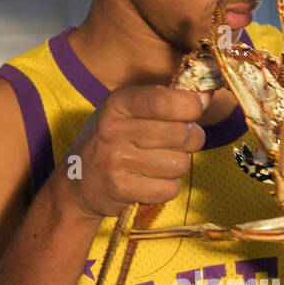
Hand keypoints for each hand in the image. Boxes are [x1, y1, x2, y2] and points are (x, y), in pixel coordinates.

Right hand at [59, 86, 208, 220]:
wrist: (75, 182)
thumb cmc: (111, 142)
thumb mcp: (127, 112)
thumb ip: (166, 102)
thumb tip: (207, 95)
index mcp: (118, 103)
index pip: (166, 100)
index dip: (192, 105)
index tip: (197, 108)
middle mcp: (114, 129)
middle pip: (182, 134)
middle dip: (191, 139)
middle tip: (177, 143)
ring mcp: (116, 160)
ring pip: (179, 164)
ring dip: (176, 167)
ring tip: (157, 164)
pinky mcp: (121, 189)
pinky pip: (169, 189)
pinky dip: (166, 188)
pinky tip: (150, 182)